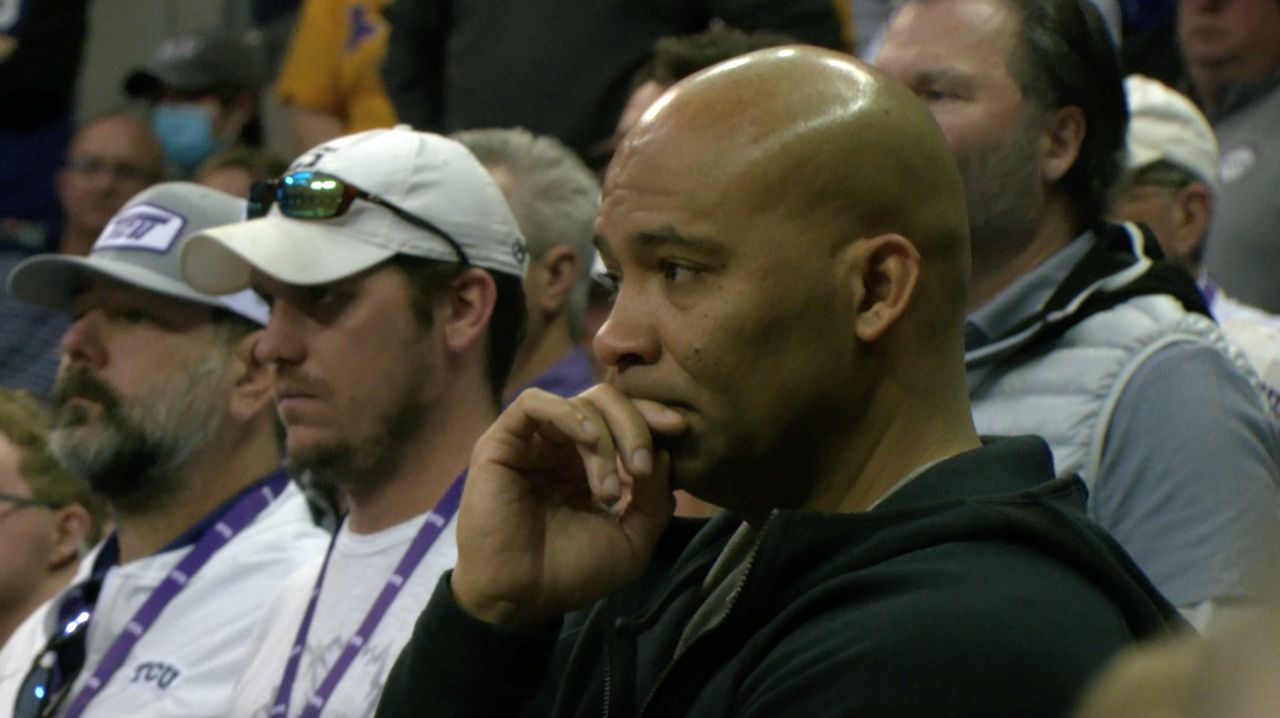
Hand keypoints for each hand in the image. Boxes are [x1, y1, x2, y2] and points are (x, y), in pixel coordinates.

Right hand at [450, 385, 686, 625]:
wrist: (521, 598)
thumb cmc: (571, 573)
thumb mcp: (631, 541)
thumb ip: (654, 499)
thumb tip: (666, 454)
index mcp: (589, 464)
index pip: (624, 418)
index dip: (652, 416)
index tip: (679, 430)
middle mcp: (561, 446)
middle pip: (607, 402)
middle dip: (635, 428)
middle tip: (643, 468)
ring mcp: (532, 442)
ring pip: (580, 404)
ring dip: (606, 438)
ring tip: (609, 490)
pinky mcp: (502, 441)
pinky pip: (534, 403)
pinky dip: (568, 413)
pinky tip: (588, 440)